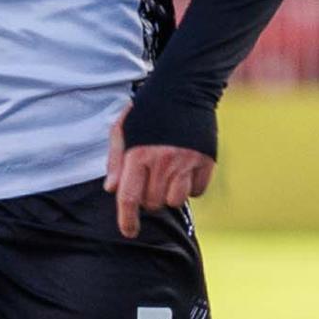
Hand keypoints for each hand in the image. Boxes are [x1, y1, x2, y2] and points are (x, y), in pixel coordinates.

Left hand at [104, 118, 212, 235]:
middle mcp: (162, 161)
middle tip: (150, 181)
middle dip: (148, 199)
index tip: (129, 231)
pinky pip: (197, 191)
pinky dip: (190, 187)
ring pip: (175, 201)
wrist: (185, 87)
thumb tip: (112, 189)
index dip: (127, 220)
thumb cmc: (148, 110)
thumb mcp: (123, 129)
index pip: (129, 198)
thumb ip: (115, 160)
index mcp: (138, 154)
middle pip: (153, 203)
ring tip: (167, 176)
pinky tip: (185, 170)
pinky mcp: (206, 161)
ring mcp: (186, 162)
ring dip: (169, 195)